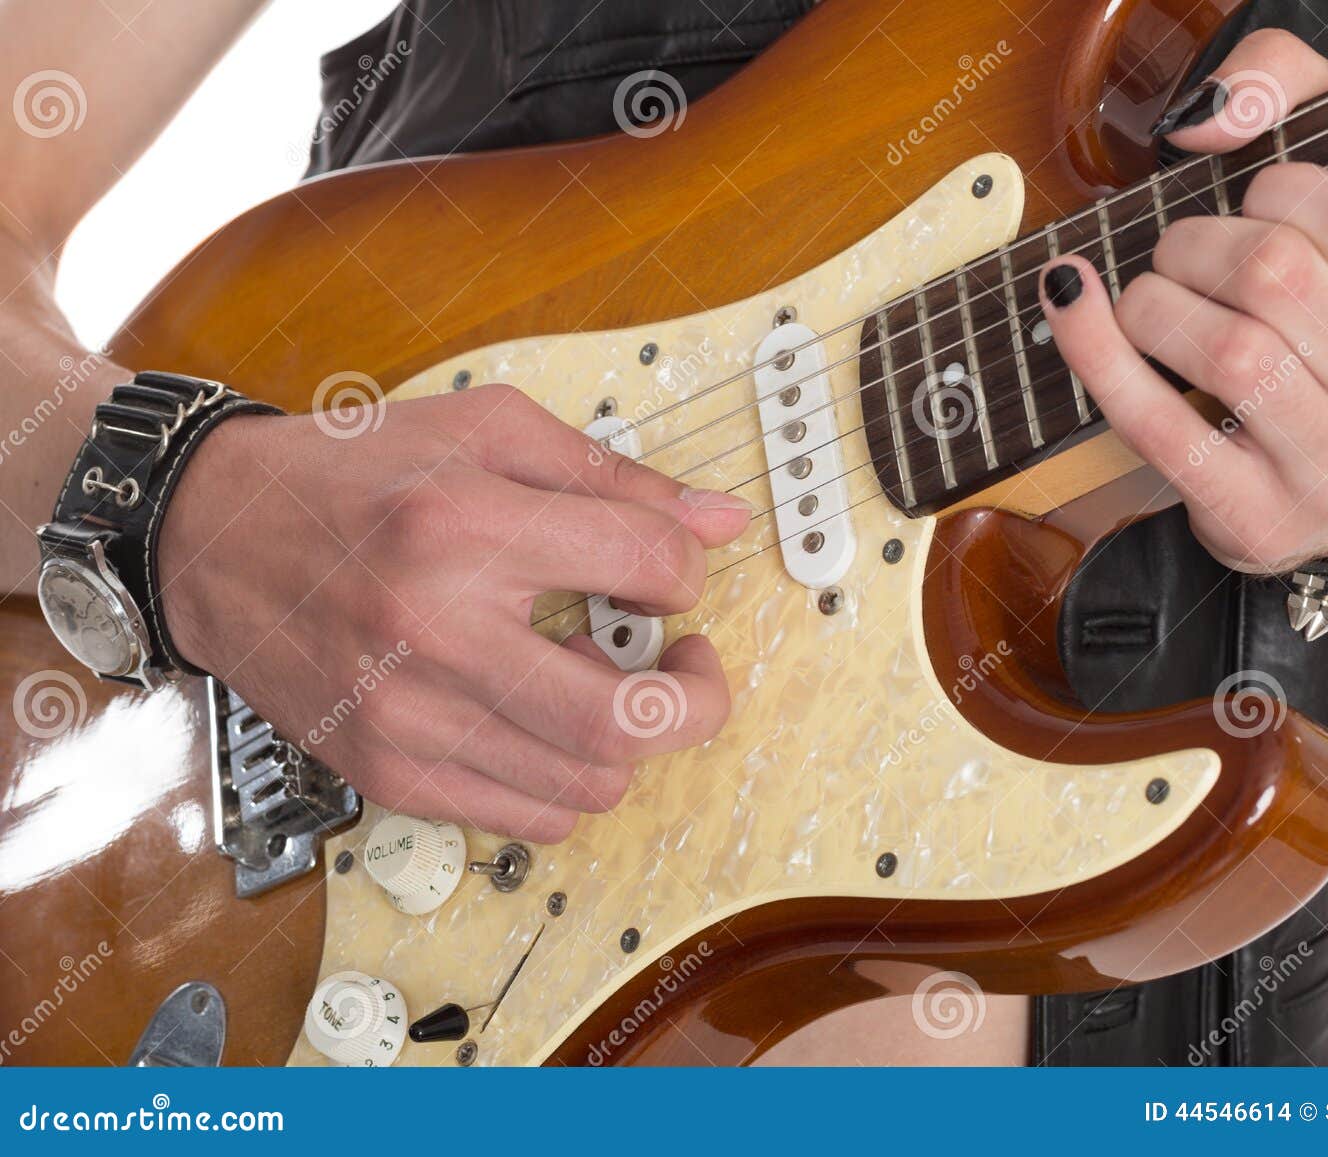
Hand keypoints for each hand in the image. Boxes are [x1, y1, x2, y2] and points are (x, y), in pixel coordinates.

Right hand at [159, 382, 751, 840]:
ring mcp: (408, 721)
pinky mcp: (390, 776)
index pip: (648, 569)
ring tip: (586, 676)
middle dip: (700, 697)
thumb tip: (718, 521)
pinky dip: (567, 776)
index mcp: (463, 527)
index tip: (670, 570)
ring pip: (593, 784)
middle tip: (687, 661)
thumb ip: (613, 475)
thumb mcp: (484, 430)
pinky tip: (541, 717)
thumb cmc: (352, 476)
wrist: (212, 541)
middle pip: (633, 722)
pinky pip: (532, 818)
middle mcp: (434, 634)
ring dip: (625, 737)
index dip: (687, 570)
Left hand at [1038, 29, 1327, 573]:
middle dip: (1200, 241)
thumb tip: (1210, 119)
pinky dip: (1095, 352)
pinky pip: (1157, 424)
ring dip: (1155, 298)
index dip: (1284, 190)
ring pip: (1224, 350)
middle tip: (1182, 250)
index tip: (1256, 196)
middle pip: (1277, 279)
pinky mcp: (1255, 519)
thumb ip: (1312, 125)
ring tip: (1150, 296)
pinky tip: (1070, 302)